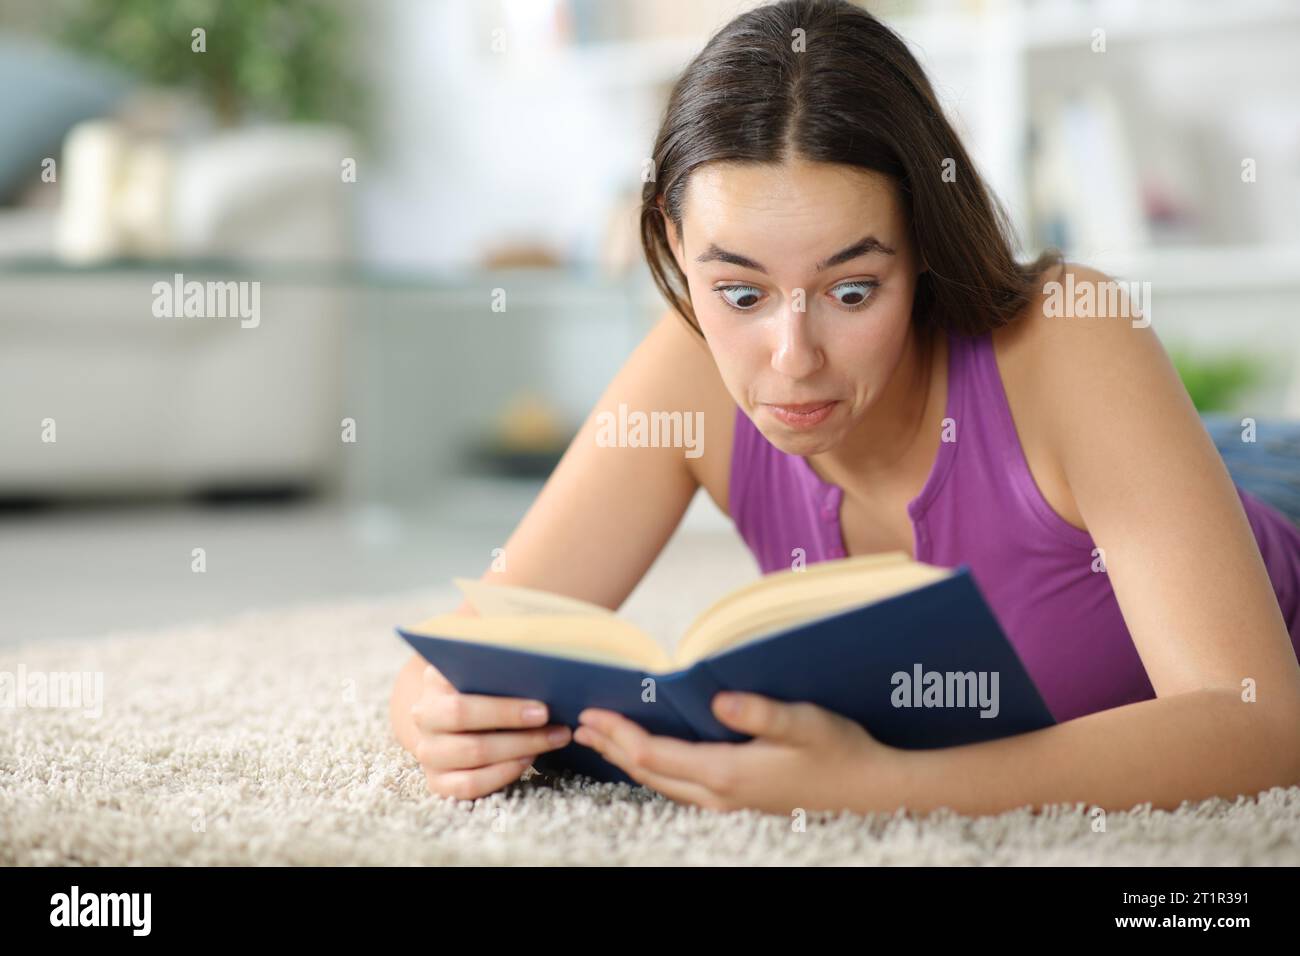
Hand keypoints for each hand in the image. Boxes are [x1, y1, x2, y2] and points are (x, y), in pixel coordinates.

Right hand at [409, 664, 570, 798]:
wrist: (451, 717)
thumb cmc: (481, 688)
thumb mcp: (485, 672)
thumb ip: (503, 669)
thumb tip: (541, 676)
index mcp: (435, 683)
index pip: (464, 695)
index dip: (504, 708)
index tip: (543, 709)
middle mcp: (424, 717)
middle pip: (467, 724)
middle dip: (517, 728)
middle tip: (556, 728)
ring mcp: (428, 752)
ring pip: (473, 755)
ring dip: (518, 750)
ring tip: (550, 741)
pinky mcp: (438, 781)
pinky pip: (469, 785)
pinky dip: (502, 775)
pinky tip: (527, 761)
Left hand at [573, 691, 901, 814]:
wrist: (871, 790)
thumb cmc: (840, 751)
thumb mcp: (805, 723)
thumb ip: (761, 712)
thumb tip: (719, 700)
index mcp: (728, 774)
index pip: (656, 756)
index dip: (621, 735)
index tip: (593, 713)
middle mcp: (720, 795)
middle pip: (650, 773)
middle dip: (613, 747)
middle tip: (581, 724)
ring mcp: (728, 803)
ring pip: (663, 784)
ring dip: (629, 759)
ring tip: (602, 740)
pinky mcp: (739, 801)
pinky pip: (682, 787)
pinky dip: (654, 769)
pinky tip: (651, 757)